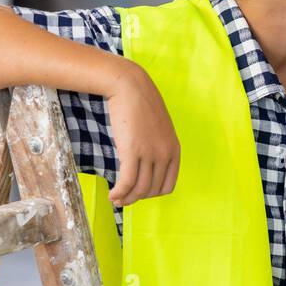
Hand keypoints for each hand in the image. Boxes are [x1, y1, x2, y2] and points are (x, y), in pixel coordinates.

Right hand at [104, 62, 180, 206]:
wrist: (129, 86)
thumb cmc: (139, 105)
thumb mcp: (157, 128)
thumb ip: (156, 146)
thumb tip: (145, 165)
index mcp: (174, 149)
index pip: (168, 185)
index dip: (151, 194)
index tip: (137, 193)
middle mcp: (165, 153)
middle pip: (152, 190)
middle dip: (136, 198)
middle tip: (122, 199)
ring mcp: (150, 153)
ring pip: (139, 189)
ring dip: (126, 199)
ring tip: (115, 199)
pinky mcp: (132, 150)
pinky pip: (127, 182)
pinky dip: (119, 192)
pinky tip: (112, 194)